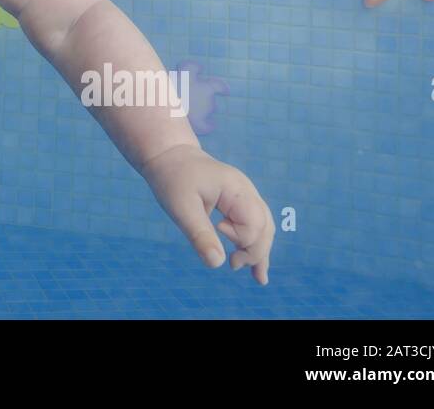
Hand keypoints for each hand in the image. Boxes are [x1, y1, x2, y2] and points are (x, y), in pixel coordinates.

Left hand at [141, 143, 273, 284]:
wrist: (169, 156)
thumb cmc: (173, 178)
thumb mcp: (181, 207)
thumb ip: (199, 234)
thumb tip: (217, 264)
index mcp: (236, 188)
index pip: (254, 223)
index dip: (240, 237)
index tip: (218, 230)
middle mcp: (246, 191)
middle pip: (264, 227)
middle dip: (254, 251)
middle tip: (233, 265)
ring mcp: (244, 195)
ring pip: (263, 228)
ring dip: (259, 251)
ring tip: (257, 277)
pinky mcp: (238, 202)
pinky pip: (254, 225)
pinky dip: (254, 244)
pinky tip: (255, 265)